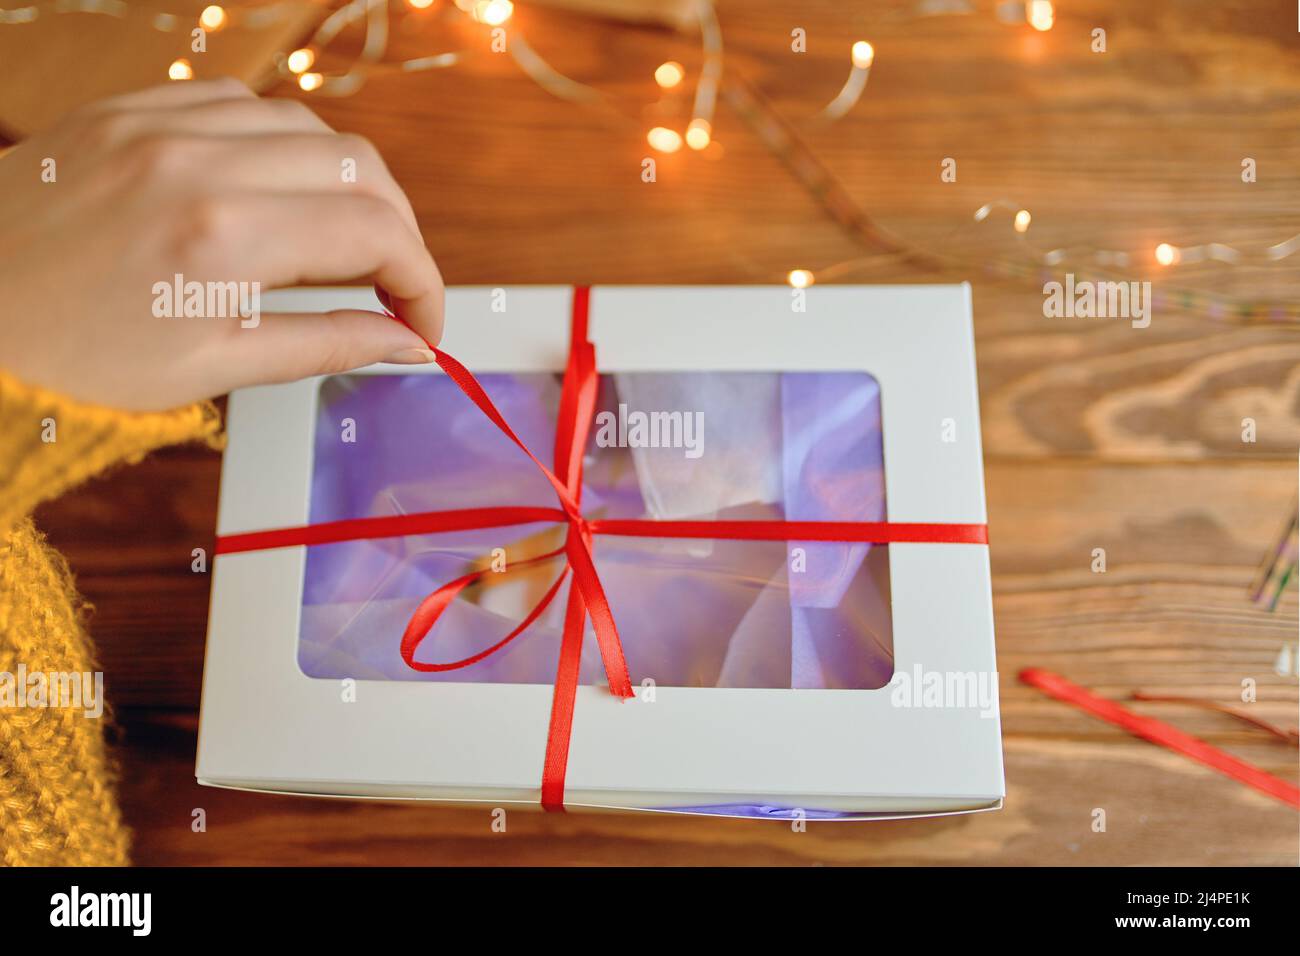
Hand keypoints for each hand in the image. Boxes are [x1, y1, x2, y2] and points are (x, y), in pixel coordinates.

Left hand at [0, 78, 443, 410]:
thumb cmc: (65, 360)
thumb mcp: (207, 369)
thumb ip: (323, 344)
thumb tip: (403, 342)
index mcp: (221, 238)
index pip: (376, 232)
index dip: (422, 278)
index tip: (421, 319)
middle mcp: (198, 161)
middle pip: (360, 166)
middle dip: (397, 228)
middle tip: (392, 283)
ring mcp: (159, 123)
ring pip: (307, 125)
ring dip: (345, 182)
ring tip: (338, 238)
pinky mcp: (127, 109)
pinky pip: (239, 103)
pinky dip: (280, 145)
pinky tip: (273, 189)